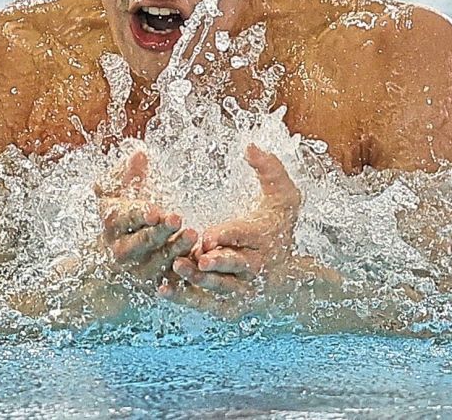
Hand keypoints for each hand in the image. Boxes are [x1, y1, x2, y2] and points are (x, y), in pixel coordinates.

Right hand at [94, 149, 197, 286]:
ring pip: (158, 262)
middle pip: (143, 241)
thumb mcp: (117, 194)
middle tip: (178, 218)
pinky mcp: (154, 285)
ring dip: (175, 251)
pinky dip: (178, 281)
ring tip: (193, 236)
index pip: (126, 217)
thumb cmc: (122, 218)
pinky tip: (193, 271)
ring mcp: (139, 269)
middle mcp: (123, 249)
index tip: (154, 210)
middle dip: (160, 231)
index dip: (139, 214)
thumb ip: (127, 175)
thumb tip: (140, 154)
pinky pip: (168, 285)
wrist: (109, 265)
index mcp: (114, 223)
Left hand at [158, 144, 302, 316]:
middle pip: (236, 266)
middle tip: (199, 256)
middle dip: (219, 262)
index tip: (209, 235)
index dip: (228, 235)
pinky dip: (186, 298)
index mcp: (266, 238)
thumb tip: (250, 146)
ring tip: (175, 267)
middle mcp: (257, 268)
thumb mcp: (283, 195)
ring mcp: (243, 290)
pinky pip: (207, 305)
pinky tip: (163, 288)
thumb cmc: (277, 227)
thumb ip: (269, 169)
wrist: (288, 277)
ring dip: (198, 279)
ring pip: (220, 287)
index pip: (247, 236)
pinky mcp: (230, 307)